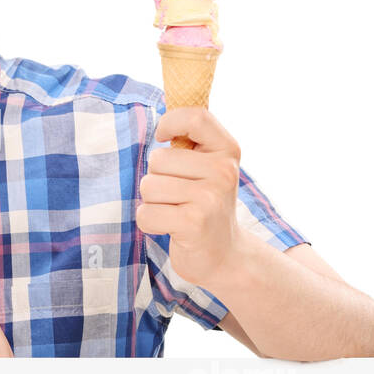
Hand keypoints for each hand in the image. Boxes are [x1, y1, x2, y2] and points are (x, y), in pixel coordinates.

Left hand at [136, 106, 243, 287]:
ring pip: (148, 186)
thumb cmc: (207, 206)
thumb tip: (162, 121)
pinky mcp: (193, 223)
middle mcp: (223, 171)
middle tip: (179, 196)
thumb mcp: (209, 168)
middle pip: (157, 159)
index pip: (195, 117)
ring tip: (176, 211)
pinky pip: (146, 214)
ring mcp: (209, 198)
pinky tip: (171, 228)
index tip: (165, 138)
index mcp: (227, 151)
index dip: (170, 123)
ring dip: (153, 203)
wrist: (226, 255)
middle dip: (156, 179)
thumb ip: (191, 143)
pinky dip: (150, 223)